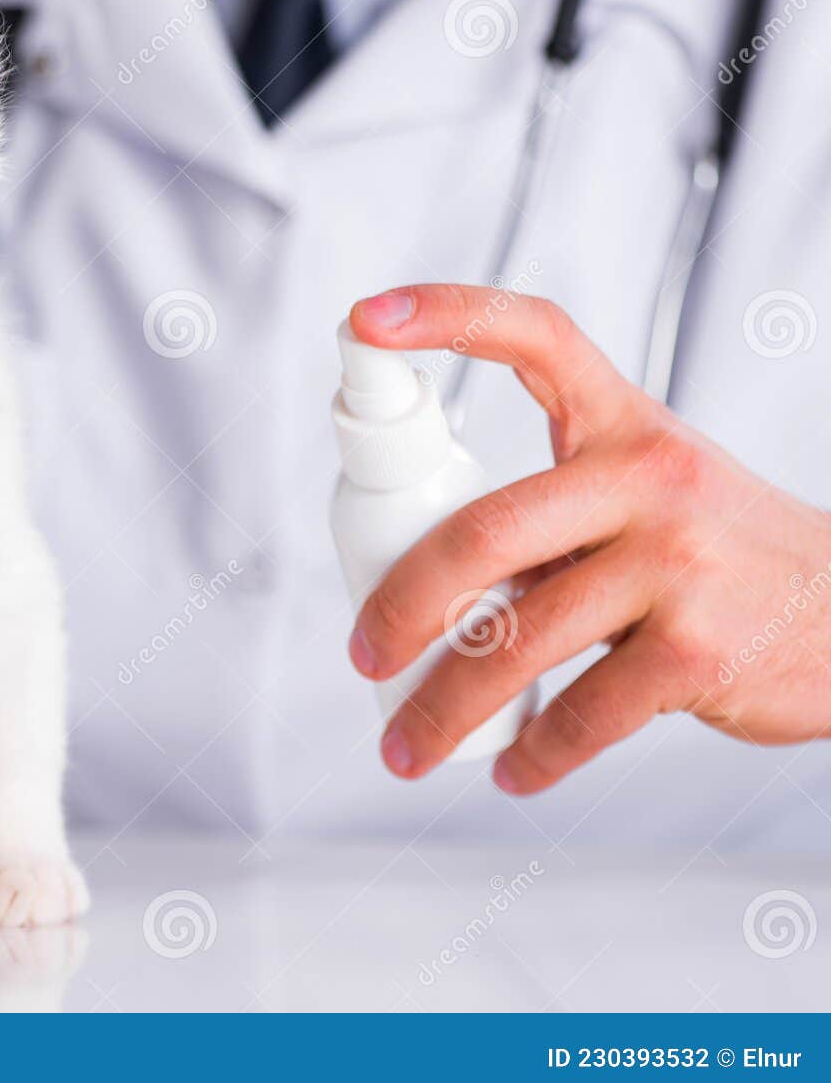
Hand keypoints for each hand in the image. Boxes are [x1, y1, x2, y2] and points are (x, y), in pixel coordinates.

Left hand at [346, 284, 830, 793]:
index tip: (366, 319)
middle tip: (365, 654)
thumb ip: (549, 513)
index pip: (534, 337)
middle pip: (482, 534)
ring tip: (410, 745)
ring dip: (444, 709)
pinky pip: (581, 713)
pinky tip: (515, 767)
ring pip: (517, 641)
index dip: (446, 315)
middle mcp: (648, 478)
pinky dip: (534, 753)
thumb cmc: (718, 553)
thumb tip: (418, 582)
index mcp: (622, 426)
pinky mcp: (697, 650)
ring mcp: (677, 563)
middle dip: (401, 606)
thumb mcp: (648, 493)